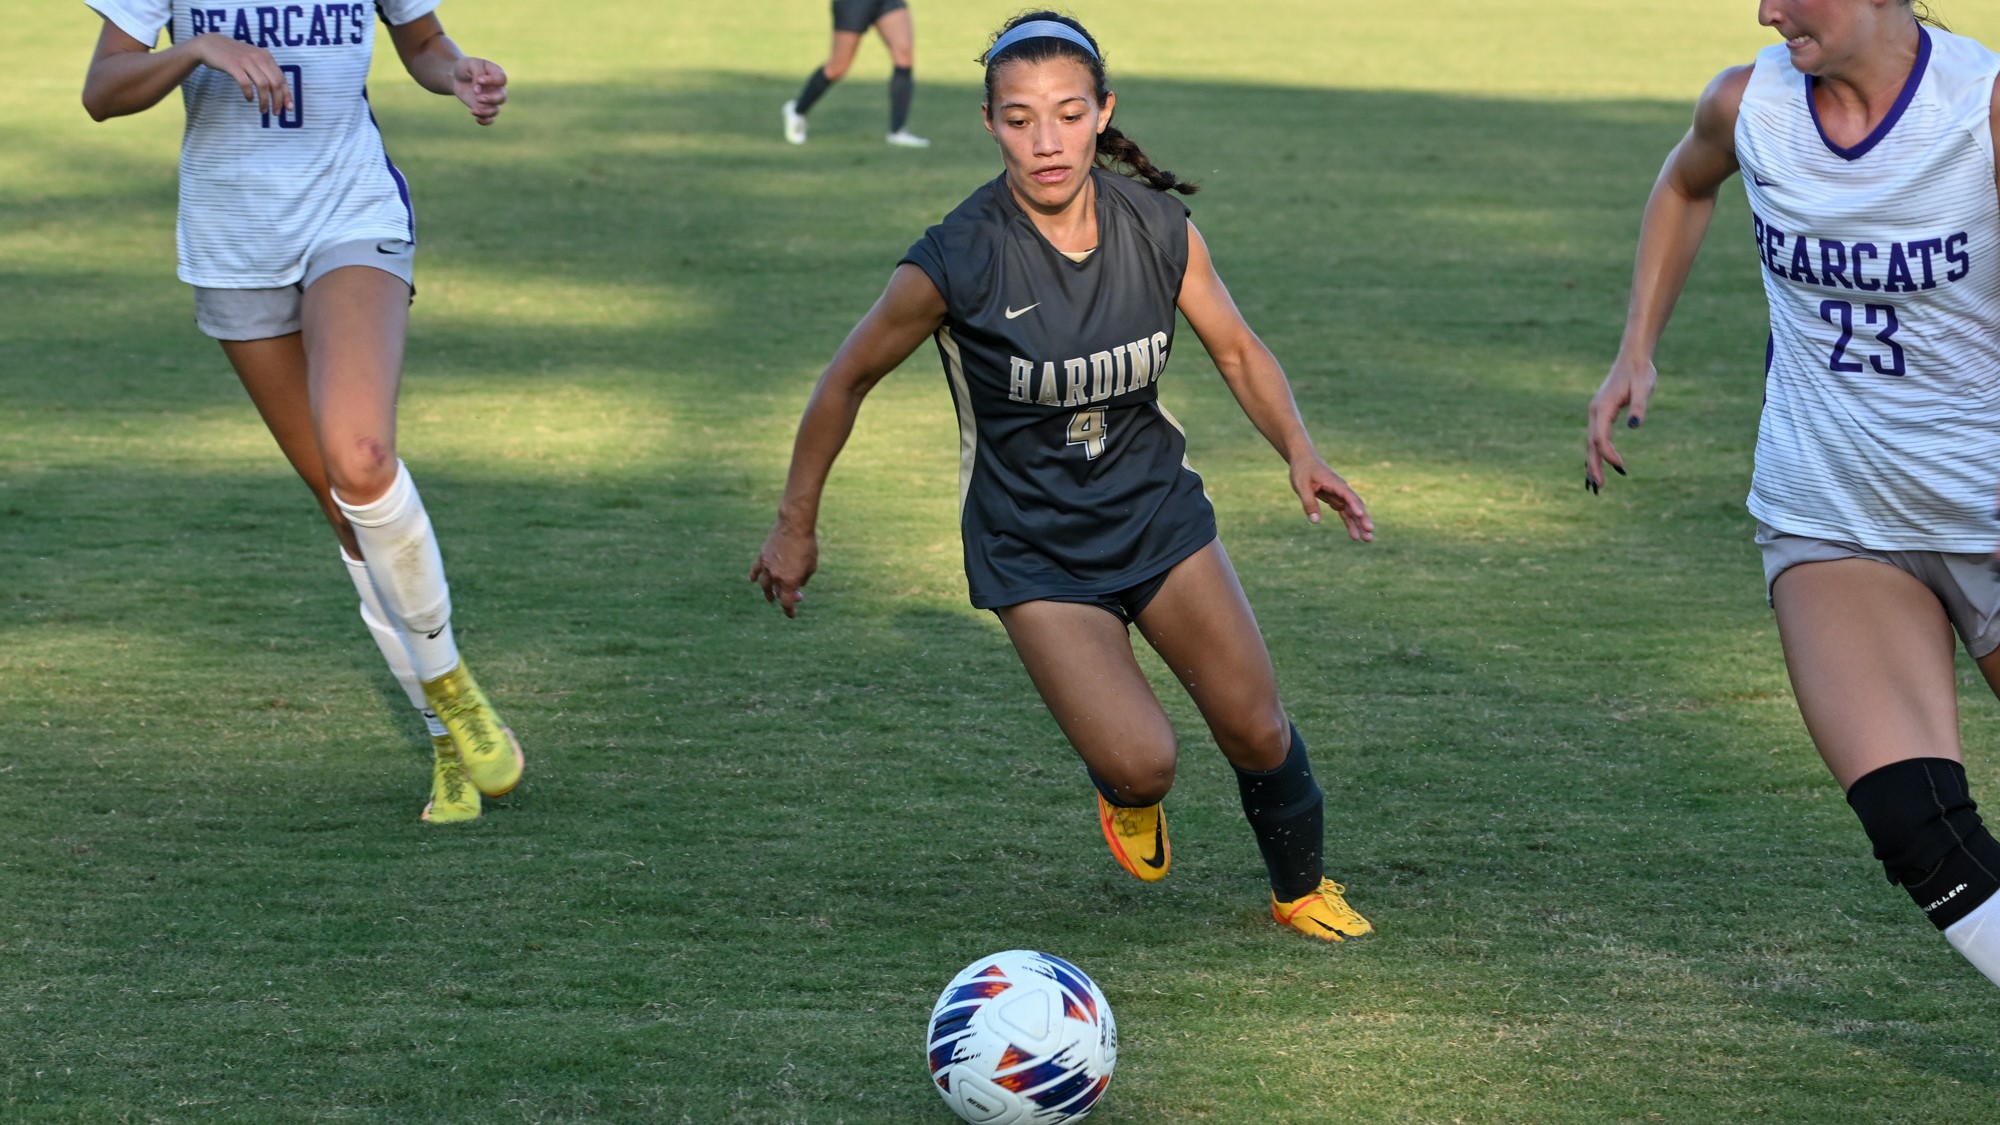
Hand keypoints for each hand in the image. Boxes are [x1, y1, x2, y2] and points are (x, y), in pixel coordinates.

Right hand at [192, 33, 289, 115]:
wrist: (210, 44)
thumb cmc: (233, 55)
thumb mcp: (253, 58)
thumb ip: (264, 70)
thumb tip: (278, 92)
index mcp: (266, 56)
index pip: (282, 78)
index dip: (287, 94)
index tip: (289, 108)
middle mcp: (259, 57)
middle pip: (276, 83)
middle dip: (278, 101)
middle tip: (276, 113)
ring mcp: (246, 60)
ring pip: (263, 85)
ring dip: (265, 101)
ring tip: (263, 110)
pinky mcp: (233, 65)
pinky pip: (246, 83)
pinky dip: (249, 94)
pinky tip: (249, 99)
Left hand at [452, 57, 506, 124]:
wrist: (456, 77)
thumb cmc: (466, 67)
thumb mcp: (471, 64)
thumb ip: (478, 73)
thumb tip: (478, 90)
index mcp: (496, 74)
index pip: (502, 79)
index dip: (493, 81)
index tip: (479, 80)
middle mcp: (497, 88)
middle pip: (502, 97)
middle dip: (491, 99)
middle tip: (478, 98)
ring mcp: (491, 100)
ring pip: (495, 110)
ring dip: (486, 112)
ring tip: (473, 110)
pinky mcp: (484, 108)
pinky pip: (489, 119)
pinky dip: (485, 121)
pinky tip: (477, 119)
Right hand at [749, 518, 817, 617]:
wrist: (794, 526)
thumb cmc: (807, 545)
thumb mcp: (811, 566)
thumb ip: (803, 578)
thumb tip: (797, 583)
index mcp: (789, 581)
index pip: (786, 602)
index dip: (789, 611)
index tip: (792, 614)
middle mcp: (776, 576)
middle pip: (777, 593)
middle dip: (785, 597)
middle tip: (794, 596)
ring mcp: (767, 566)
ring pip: (764, 584)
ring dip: (767, 592)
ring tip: (769, 597)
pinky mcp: (762, 556)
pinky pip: (756, 570)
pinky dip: (753, 576)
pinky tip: (752, 580)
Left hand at [1291, 456, 1373, 541]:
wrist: (1303, 460)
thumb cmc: (1302, 470)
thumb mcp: (1301, 486)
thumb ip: (1309, 503)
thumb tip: (1315, 521)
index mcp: (1335, 483)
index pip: (1347, 495)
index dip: (1354, 505)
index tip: (1360, 515)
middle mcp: (1341, 489)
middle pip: (1355, 505)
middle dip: (1363, 519)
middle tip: (1369, 532)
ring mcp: (1339, 495)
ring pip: (1352, 511)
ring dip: (1359, 524)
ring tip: (1367, 539)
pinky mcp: (1335, 499)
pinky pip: (1345, 513)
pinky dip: (1349, 523)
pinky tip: (1354, 536)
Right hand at [1585, 355, 1655, 492]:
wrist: (1632, 357)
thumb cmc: (1640, 372)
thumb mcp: (1644, 387)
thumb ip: (1639, 407)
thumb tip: (1635, 426)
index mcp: (1602, 408)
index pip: (1600, 437)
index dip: (1608, 454)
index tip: (1622, 466)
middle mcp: (1595, 412)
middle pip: (1590, 444)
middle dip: (1594, 466)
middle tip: (1599, 487)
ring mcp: (1596, 413)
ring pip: (1590, 443)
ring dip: (1592, 463)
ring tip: (1596, 484)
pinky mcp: (1601, 414)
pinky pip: (1595, 438)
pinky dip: (1595, 453)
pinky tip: (1598, 466)